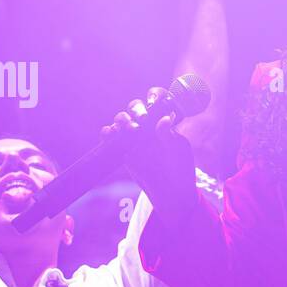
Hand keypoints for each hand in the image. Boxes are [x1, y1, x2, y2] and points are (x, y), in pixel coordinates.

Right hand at [105, 89, 197, 215]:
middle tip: (142, 120)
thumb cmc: (179, 167)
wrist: (169, 190)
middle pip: (135, 107)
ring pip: (121, 119)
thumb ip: (169, 135)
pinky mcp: (122, 149)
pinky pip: (110, 136)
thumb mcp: (178, 150)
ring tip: (130, 130)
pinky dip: (107, 132)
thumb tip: (164, 119)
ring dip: (122, 119)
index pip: (157, 100)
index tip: (154, 100)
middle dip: (136, 109)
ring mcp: (133, 136)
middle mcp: (147, 125)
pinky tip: (111, 133)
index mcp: (163, 121)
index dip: (154, 95)